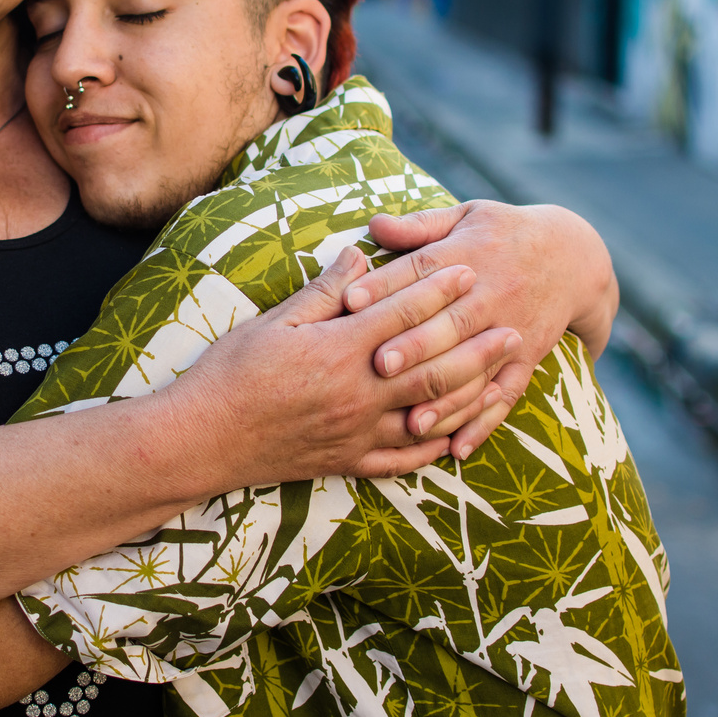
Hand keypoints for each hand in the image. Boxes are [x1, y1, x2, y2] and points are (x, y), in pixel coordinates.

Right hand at [178, 245, 520, 486]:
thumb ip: (324, 291)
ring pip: (431, 414)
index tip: (468, 270)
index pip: (403, 314)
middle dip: (478, 345)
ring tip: (501, 375)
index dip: (438, 289)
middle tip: (514, 328)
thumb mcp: (273, 322)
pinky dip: (437, 446)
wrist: (203, 439)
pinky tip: (457, 435)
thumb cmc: (230, 373)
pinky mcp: (349, 463)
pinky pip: (405, 459)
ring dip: (471, 393)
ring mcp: (358, 434)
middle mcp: (358, 395)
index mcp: (339, 351)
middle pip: (434, 366)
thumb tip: (360, 254)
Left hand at [354, 201, 617, 458]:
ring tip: (412, 422)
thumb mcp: (464, 217)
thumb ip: (418, 226)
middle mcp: (490, 293)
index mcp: (467, 253)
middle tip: (379, 364)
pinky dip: (483, 423)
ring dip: (446, 396)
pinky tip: (457, 449)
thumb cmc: (501, 234)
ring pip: (476, 367)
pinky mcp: (527, 358)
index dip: (386, 285)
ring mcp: (510, 329)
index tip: (351, 301)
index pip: (421, 270)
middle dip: (416, 344)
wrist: (572, 257)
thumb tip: (373, 225)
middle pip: (450, 322)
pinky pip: (506, 394)